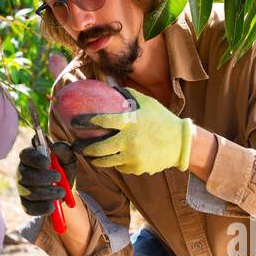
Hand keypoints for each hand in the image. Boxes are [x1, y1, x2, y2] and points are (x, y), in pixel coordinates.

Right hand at [17, 142, 76, 215]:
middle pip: (25, 176)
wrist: (66, 190)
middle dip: (43, 178)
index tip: (48, 163)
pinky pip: (30, 208)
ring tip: (61, 192)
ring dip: (48, 193)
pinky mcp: (26, 204)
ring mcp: (22, 189)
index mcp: (30, 158)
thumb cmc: (63, 169)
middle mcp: (22, 172)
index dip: (35, 159)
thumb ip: (64, 151)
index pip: (25, 155)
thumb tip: (56, 147)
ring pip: (29, 193)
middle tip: (59, 178)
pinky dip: (43, 208)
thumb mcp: (67, 159)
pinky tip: (53, 205)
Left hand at [77, 87, 192, 174]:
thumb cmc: (163, 120)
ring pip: (105, 161)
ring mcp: (132, 156)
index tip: (74, 122)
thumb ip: (128, 95)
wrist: (181, 143)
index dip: (85, 121)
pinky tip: (113, 159)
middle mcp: (129, 140)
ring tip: (90, 156)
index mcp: (130, 122)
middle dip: (84, 148)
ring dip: (95, 159)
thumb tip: (111, 87)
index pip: (101, 121)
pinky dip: (115, 163)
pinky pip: (119, 167)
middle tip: (76, 146)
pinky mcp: (136, 168)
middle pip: (97, 147)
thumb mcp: (148, 103)